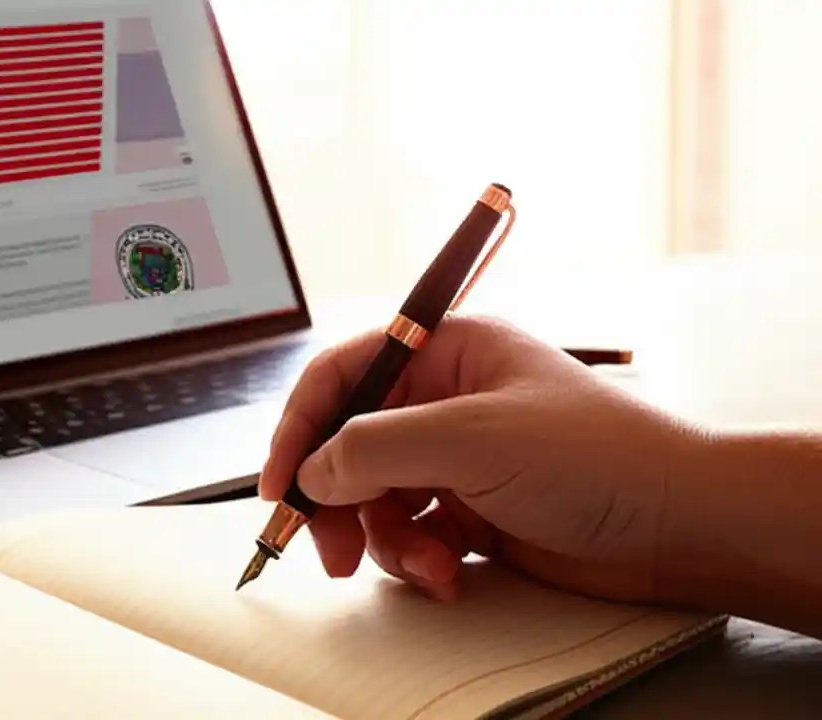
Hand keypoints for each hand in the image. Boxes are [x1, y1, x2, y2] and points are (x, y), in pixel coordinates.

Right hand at [259, 315, 702, 604]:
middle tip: (328, 549)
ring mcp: (457, 459)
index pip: (342, 376)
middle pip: (348, 445)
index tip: (278, 485)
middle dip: (336, 501)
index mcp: (444, 353)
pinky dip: (418, 559)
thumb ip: (377, 446)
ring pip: (375, 499)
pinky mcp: (471, 511)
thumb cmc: (598, 455)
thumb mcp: (474, 438)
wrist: (678, 526)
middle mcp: (444, 400)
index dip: (299, 428)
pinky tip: (451, 574)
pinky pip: (411, 534)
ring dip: (386, 540)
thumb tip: (312, 470)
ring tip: (427, 564)